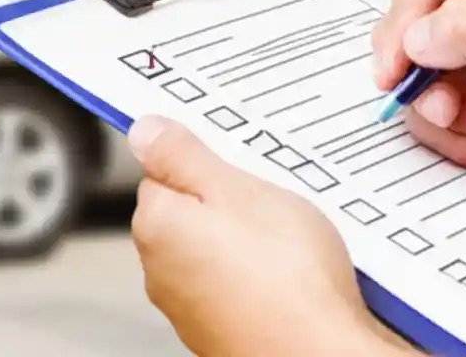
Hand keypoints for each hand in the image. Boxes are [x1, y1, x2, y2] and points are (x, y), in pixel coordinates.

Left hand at [128, 115, 411, 356]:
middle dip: (227, 199)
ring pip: (215, 249)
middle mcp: (162, 271)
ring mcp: (191, 306)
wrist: (320, 353)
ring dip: (246, 239)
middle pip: (188, 211)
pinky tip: (293, 274)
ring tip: (289, 238)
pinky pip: (236, 283)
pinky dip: (259, 275)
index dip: (204, 160)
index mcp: (157, 227)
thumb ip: (183, 156)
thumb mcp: (238, 188)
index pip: (161, 171)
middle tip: (270, 197)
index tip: (237, 161)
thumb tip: (144, 131)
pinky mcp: (221, 328)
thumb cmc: (287, 277)